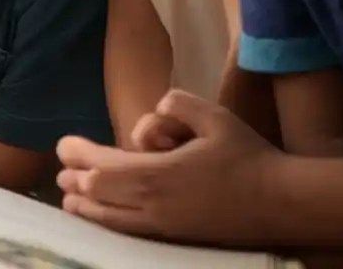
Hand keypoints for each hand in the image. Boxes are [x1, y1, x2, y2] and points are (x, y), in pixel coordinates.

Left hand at [57, 90, 279, 244]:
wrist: (280, 202)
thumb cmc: (247, 156)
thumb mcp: (213, 115)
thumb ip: (176, 103)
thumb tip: (153, 107)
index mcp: (157, 173)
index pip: (101, 166)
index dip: (77, 155)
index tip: (65, 145)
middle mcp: (151, 204)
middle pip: (96, 194)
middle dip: (75, 180)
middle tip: (62, 170)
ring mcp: (160, 226)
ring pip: (107, 219)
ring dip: (84, 206)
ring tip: (69, 198)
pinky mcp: (172, 238)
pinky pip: (127, 233)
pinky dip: (105, 222)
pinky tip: (99, 217)